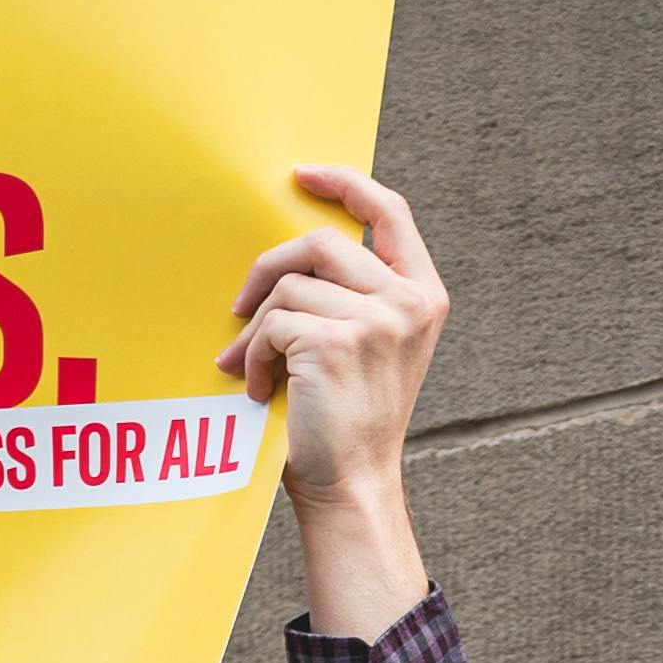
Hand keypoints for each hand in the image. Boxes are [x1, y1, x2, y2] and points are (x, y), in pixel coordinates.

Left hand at [218, 166, 444, 641]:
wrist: (351, 487)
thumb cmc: (348, 423)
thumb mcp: (368, 348)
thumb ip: (352, 296)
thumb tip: (285, 254)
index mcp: (423, 295)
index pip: (389, 212)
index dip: (344, 184)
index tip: (301, 175)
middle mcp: (409, 302)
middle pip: (320, 242)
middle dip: (267, 271)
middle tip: (239, 308)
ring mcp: (377, 320)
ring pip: (289, 287)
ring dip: (255, 329)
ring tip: (251, 369)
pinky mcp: (337, 343)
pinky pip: (271, 325)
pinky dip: (251, 357)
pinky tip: (257, 389)